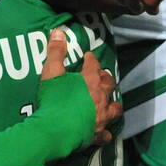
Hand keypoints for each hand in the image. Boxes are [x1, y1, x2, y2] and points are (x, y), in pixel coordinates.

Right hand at [39, 28, 121, 145]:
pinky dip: (105, 132)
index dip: (91, 59)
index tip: (88, 57)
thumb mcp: (51, 72)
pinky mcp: (97, 134)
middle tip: (101, 77)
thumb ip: (56, 52)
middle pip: (108, 85)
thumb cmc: (53, 100)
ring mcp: (101, 117)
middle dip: (106, 79)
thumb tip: (59, 31)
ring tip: (110, 103)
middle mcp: (100, 97)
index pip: (93, 65)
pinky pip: (106, 134)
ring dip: (113, 104)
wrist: (54, 131)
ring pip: (114, 109)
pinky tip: (104, 132)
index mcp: (90, 80)